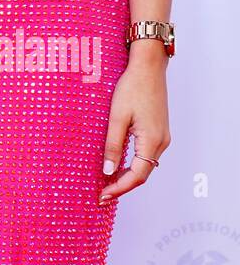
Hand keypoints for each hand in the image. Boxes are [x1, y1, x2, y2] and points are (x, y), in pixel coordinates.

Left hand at [99, 47, 170, 203]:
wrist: (148, 67)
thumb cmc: (132, 88)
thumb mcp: (117, 117)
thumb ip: (113, 145)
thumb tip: (108, 171)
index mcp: (152, 141)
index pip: (137, 176)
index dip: (120, 188)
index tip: (102, 196)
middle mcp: (161, 142)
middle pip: (143, 174)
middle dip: (122, 186)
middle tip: (102, 194)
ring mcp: (162, 137)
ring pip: (145, 166)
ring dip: (128, 176)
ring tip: (107, 183)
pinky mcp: (158, 131)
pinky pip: (146, 155)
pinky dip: (133, 165)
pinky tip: (119, 165)